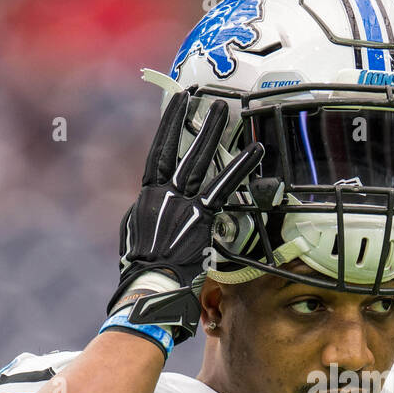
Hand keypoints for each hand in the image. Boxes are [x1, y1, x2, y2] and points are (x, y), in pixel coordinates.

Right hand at [108, 92, 262, 342]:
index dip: (168, 128)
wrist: (149, 292)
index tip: (178, 104)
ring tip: (226, 112)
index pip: (158, 155)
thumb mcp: (137, 236)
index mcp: (147, 198)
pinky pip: (224, 187)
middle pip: (179, 152)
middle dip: (192, 124)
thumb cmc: (143, 273)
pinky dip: (240, 168)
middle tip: (205, 100)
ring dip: (213, 136)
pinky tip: (256, 152)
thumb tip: (155, 203)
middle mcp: (162, 196)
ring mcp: (181, 206)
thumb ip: (149, 214)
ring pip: (199, 163)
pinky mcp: (200, 218)